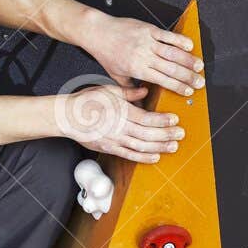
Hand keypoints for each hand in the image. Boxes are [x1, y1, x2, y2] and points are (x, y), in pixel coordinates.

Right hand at [54, 80, 184, 163]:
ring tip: (173, 147)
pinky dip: (143, 157)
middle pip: (147, 133)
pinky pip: (129, 155)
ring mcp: (114, 140)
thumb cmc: (86, 102)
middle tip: (180, 134)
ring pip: (141, 146)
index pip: (147, 117)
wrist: (67, 118)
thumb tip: (145, 91)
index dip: (163, 120)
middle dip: (166, 134)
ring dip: (159, 147)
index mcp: (121, 111)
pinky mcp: (109, 149)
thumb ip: (128, 92)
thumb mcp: (108, 90)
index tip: (175, 119)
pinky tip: (155, 157)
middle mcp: (119, 127)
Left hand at [79, 11, 204, 96]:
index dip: (178, 87)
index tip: (189, 92)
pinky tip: (190, 45)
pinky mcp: (149, 29)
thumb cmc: (107, 53)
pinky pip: (168, 35)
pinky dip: (180, 40)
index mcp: (137, 69)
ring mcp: (147, 41)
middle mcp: (144, 55)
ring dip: (189, 60)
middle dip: (189, 77)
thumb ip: (130, 91)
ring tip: (200, 66)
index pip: (163, 80)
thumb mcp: (116, 76)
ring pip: (173, 52)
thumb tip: (140, 107)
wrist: (98, 32)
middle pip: (172, 68)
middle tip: (200, 82)